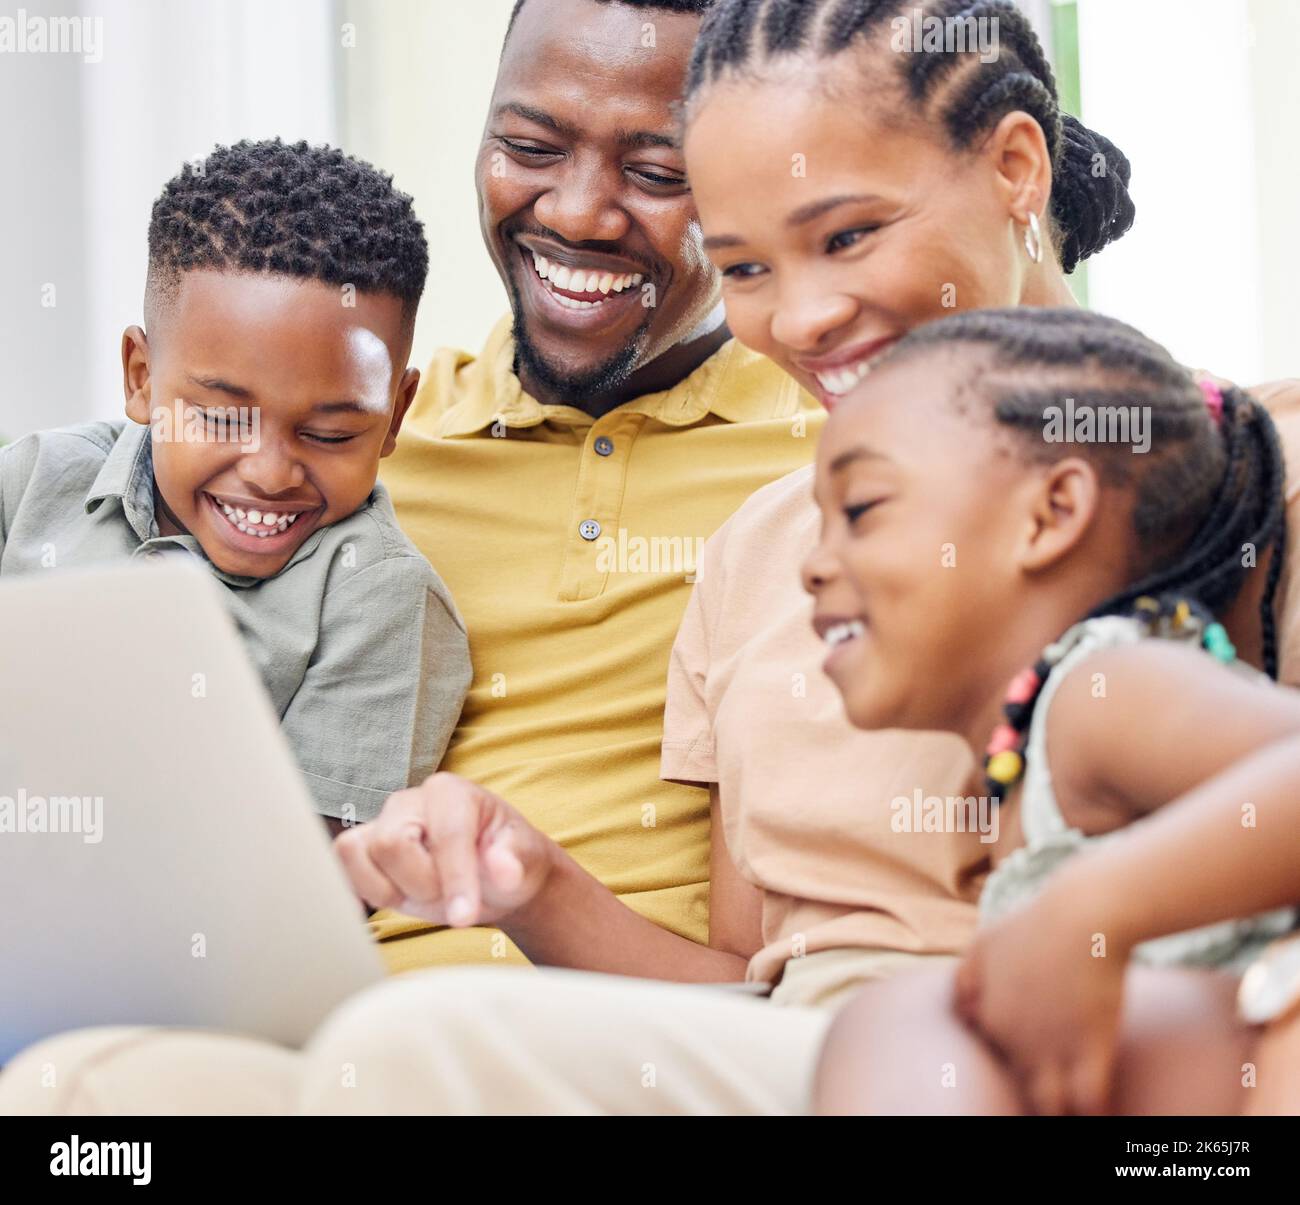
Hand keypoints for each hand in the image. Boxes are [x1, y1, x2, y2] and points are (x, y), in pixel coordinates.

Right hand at [334, 772, 558, 927]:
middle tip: (449, 896)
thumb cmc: (509, 860)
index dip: (454, 878)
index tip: (465, 917)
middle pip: (390, 843)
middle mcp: (409, 802)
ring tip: (424, 894)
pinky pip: (341, 868)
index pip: (445, 833)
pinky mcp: (364, 852)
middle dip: (422, 883)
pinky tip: (394, 901)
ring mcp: (382, 825)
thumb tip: (503, 870)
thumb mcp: (525, 859)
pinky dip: (360, 892)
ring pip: (356, 854)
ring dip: (391, 890)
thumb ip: (513, 861)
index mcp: (451, 792)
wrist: (493, 879)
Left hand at [954, 881, 1128, 1114]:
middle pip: (1017, 1083)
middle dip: (1031, 1092)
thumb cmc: (1035, 924)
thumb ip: (967, 979)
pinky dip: (1090, 1113)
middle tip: (1047, 1089)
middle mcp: (1014, 1039)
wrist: (1082, 913)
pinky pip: (1088, 1101)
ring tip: (1065, 1109)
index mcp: (988, 1017)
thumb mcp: (984, 944)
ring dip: (1055, 1110)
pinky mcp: (1093, 1047)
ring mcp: (1053, 1046)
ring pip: (1048, 1105)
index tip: (1025, 1061)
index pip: (991, 1057)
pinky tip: (1098, 1114)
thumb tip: (962, 1010)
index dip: (1009, 1061)